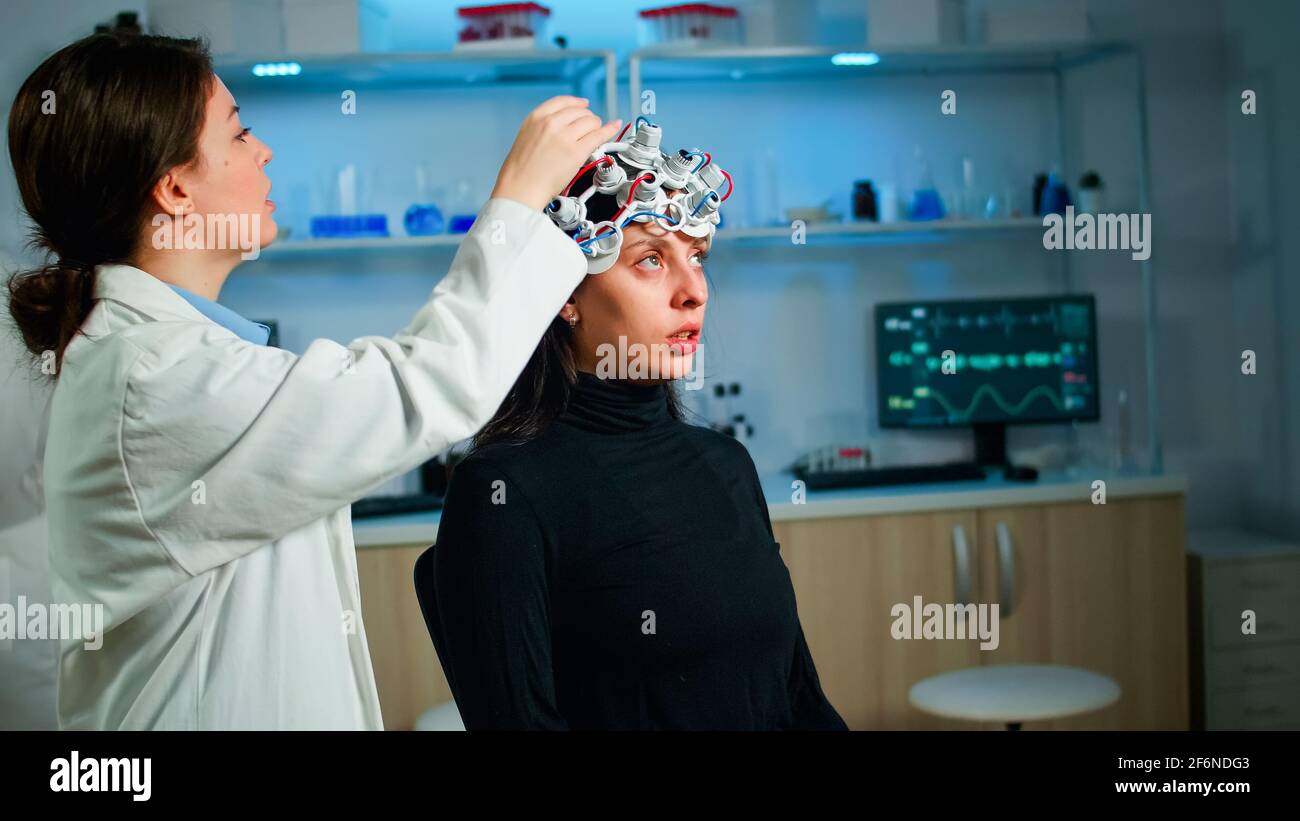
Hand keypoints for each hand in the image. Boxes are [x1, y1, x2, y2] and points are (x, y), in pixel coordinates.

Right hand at [490, 96, 621, 211]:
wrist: (520, 188)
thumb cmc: (522, 169)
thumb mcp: (527, 136)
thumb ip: (544, 126)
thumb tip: (566, 122)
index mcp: (537, 117)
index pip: (563, 101)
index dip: (577, 103)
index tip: (584, 105)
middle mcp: (551, 123)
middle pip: (580, 111)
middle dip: (587, 118)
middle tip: (590, 127)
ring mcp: (565, 137)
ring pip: (590, 122)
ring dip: (596, 126)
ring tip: (596, 133)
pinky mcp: (576, 152)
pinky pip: (598, 135)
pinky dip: (609, 130)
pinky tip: (614, 126)